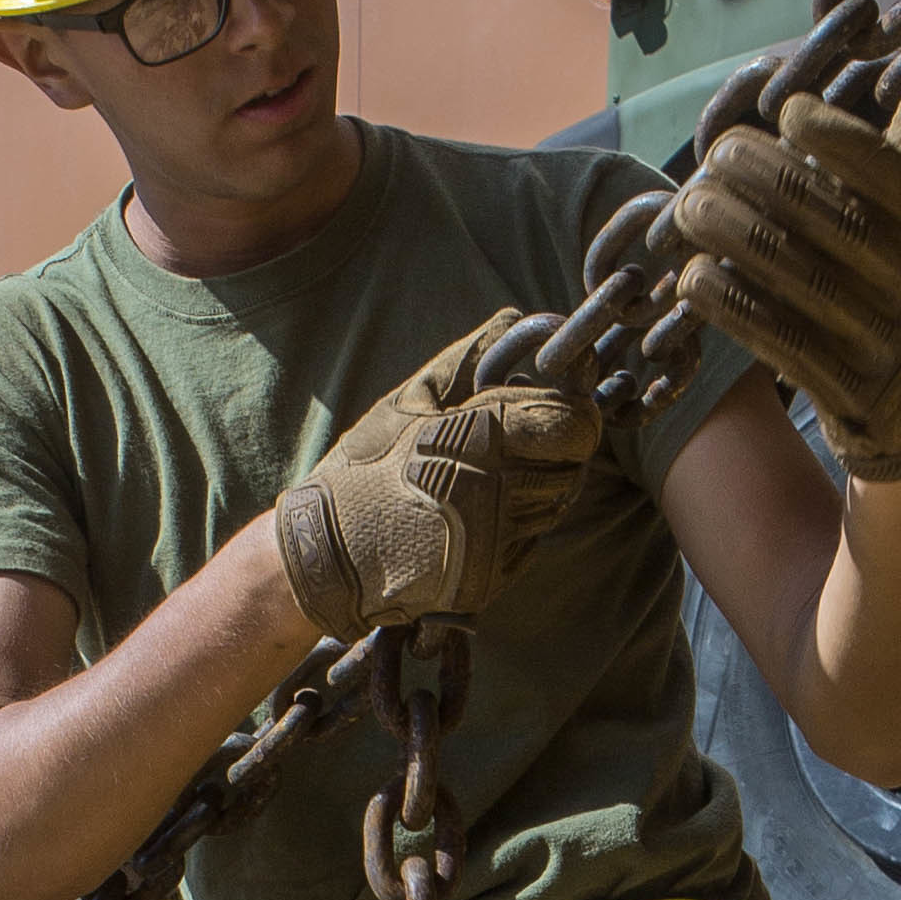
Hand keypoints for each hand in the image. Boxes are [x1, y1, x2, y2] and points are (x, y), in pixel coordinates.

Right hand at [274, 308, 599, 634]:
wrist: (324, 557)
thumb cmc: (361, 472)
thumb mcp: (407, 403)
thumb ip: (466, 359)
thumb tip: (514, 319)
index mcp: (477, 439)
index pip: (572, 424)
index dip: (576, 413)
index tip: (563, 406)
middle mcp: (494, 493)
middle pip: (574, 467)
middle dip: (559, 452)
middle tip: (528, 444)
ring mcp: (494, 542)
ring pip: (554, 506)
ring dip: (537, 488)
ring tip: (491, 478)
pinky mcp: (489, 579)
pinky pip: (528, 543)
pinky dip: (515, 527)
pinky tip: (475, 518)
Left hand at [672, 74, 900, 481]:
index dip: (846, 143)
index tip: (790, 110)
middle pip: (844, 228)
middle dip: (774, 182)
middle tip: (718, 153)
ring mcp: (891, 348)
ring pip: (805, 283)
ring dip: (738, 238)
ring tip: (690, 204)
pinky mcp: (853, 396)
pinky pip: (783, 343)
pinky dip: (735, 307)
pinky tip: (693, 275)